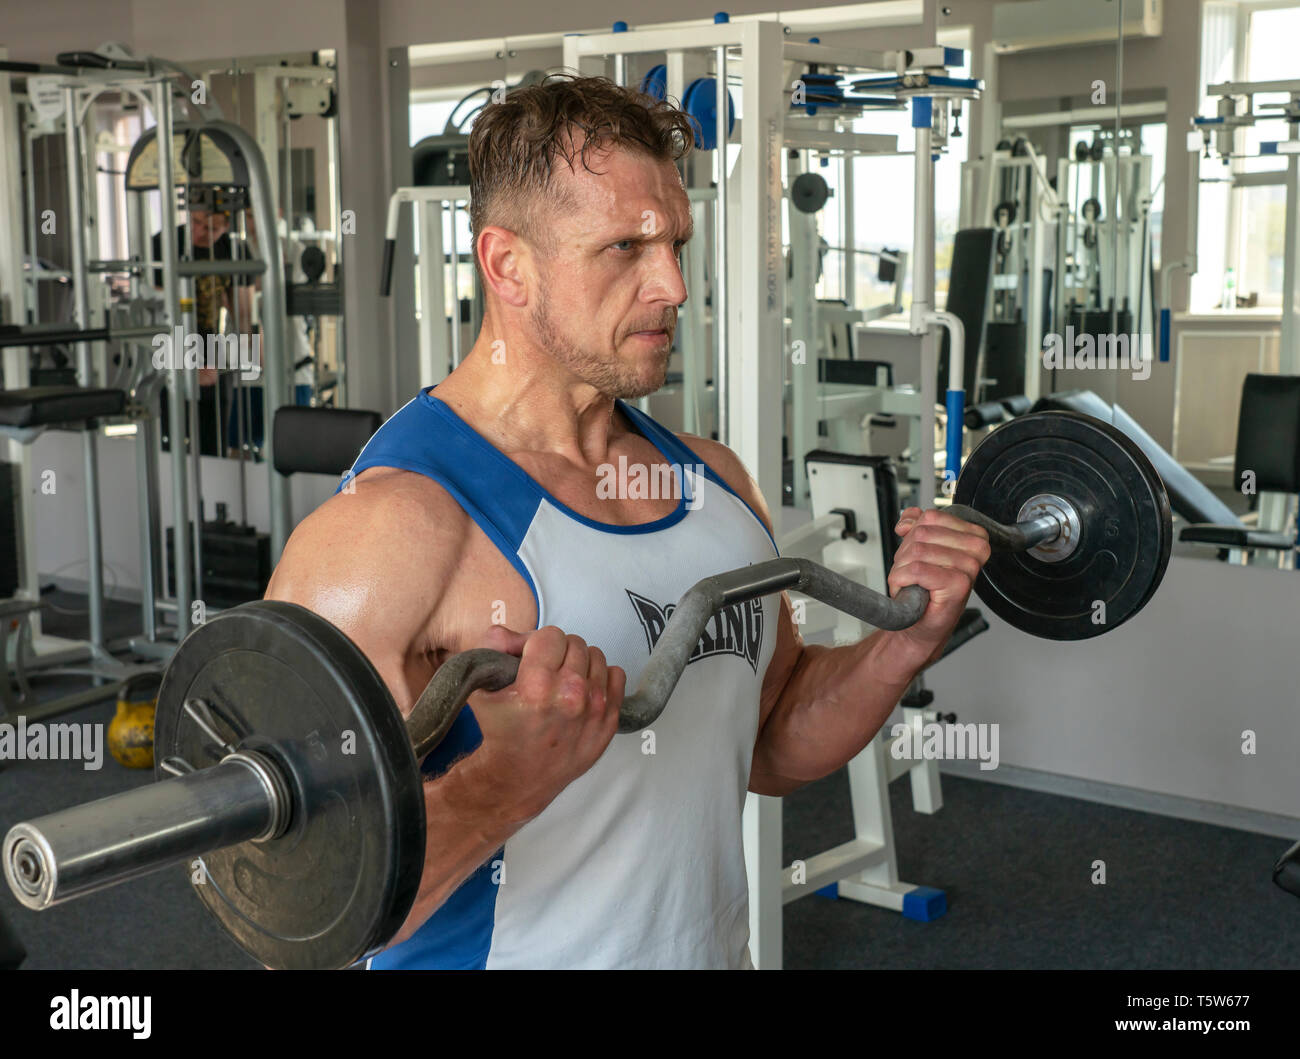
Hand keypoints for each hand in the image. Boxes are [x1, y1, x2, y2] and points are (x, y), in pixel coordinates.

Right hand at [466, 624, 624, 822]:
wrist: (519, 777)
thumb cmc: (502, 732)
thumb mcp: (484, 689)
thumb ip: (492, 650)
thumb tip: (506, 633)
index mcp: (538, 686)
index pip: (550, 635)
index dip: (537, 642)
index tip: (531, 656)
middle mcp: (571, 695)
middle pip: (575, 643)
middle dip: (558, 651)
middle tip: (547, 668)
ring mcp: (594, 709)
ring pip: (597, 656)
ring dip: (580, 662)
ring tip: (565, 679)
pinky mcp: (610, 721)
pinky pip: (617, 675)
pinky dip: (601, 677)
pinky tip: (584, 689)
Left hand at [889, 507, 991, 664]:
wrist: (920, 623)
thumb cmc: (925, 590)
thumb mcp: (921, 550)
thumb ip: (917, 526)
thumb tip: (910, 515)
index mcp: (973, 535)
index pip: (930, 517)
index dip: (912, 534)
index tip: (917, 554)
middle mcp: (976, 549)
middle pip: (922, 533)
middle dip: (905, 553)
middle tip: (911, 572)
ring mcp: (969, 567)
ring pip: (917, 551)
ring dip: (901, 569)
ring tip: (911, 582)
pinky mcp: (958, 584)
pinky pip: (917, 569)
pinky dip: (902, 580)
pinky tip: (909, 589)